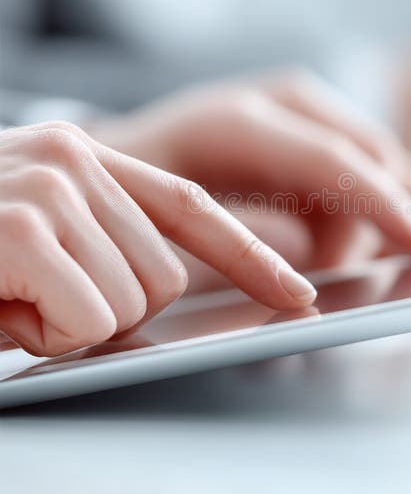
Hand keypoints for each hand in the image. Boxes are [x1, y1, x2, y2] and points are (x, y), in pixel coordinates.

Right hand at [0, 121, 316, 355]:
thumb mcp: (38, 235)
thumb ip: (115, 242)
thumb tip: (218, 265)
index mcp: (83, 156)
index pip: (190, 204)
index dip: (249, 253)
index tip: (297, 291)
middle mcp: (73, 159)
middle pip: (167, 275)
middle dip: (113, 312)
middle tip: (40, 300)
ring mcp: (51, 189)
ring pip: (131, 305)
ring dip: (70, 326)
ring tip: (11, 298)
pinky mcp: (23, 230)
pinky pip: (88, 322)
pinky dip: (45, 337)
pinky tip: (2, 308)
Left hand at [90, 69, 410, 278]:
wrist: (116, 157)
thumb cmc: (136, 194)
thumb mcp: (177, 225)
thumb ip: (252, 247)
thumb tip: (326, 276)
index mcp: (238, 122)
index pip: (332, 160)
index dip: (384, 206)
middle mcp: (279, 103)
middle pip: (374, 156)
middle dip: (406, 213)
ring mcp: (298, 111)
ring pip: (378, 161)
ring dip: (398, 212)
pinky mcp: (309, 129)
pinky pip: (363, 168)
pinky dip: (385, 205)